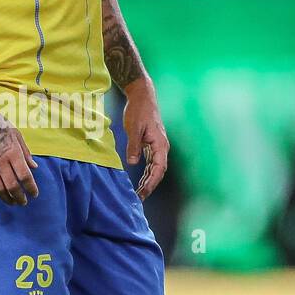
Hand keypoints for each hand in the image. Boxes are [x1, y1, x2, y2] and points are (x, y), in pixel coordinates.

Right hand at [0, 103, 38, 204]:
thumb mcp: (16, 134)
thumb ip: (25, 152)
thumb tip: (34, 167)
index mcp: (13, 152)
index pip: (25, 176)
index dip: (31, 188)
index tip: (34, 194)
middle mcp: (0, 160)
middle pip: (12, 186)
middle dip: (20, 197)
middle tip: (23, 202)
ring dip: (6, 199)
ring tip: (11, 202)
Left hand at [123, 78, 168, 199]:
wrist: (142, 96)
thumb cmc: (138, 110)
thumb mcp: (133, 128)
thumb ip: (134, 145)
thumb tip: (132, 163)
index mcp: (160, 144)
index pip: (158, 168)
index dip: (151, 182)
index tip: (144, 193)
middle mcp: (162, 147)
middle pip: (158, 171)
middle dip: (150, 185)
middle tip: (140, 198)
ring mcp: (158, 146)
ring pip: (155, 169)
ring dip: (148, 181)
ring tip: (139, 193)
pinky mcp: (152, 144)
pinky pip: (151, 163)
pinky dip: (146, 173)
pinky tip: (140, 181)